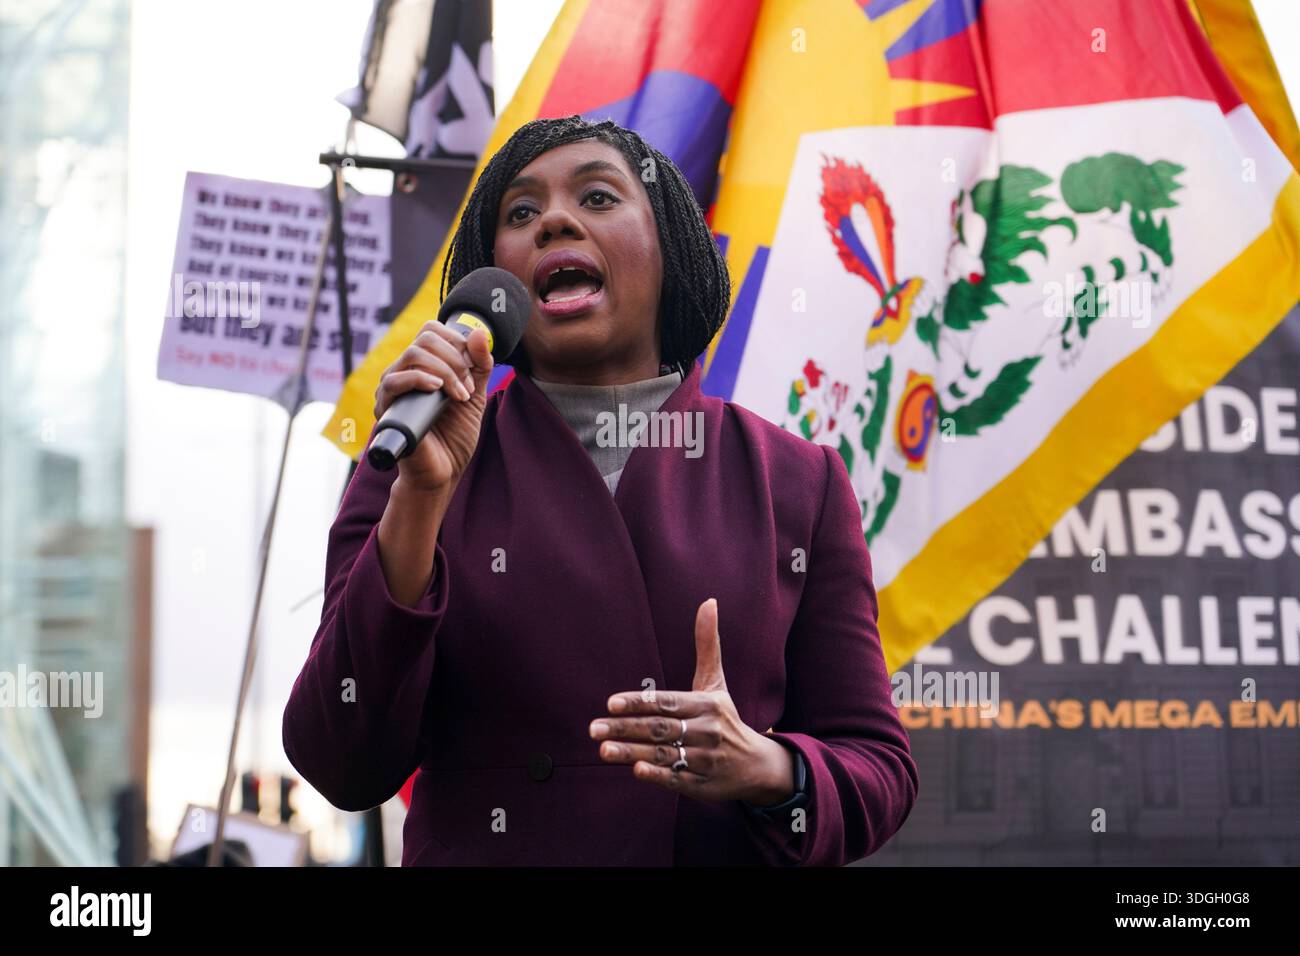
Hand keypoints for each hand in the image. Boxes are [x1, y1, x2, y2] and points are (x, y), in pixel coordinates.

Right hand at [372, 320, 493, 491]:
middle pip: (425, 339)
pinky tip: (437, 389)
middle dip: (456, 359)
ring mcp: (392, 389)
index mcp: (422, 366)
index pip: (431, 331)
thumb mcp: (475, 394)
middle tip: (468, 388)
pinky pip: (394, 381)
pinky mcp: (385, 408)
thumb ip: (480, 365)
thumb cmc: (454, 436)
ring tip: (459, 395)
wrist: (443, 472)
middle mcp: (403, 372)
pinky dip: (419, 379)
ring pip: (413, 355)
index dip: (457, 341)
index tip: (473, 368)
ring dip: (445, 371)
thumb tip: (482, 332)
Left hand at [589, 598, 795, 804]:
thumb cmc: (725, 719)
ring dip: (632, 752)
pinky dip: (657, 775)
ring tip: (603, 751)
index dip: (638, 703)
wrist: (757, 766)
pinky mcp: (702, 785)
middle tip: (593, 729)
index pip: (666, 702)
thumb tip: (709, 602)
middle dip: (625, 728)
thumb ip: (707, 645)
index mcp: (707, 705)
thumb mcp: (716, 683)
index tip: (610, 703)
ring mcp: (704, 760)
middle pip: (660, 729)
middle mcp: (706, 731)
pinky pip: (677, 780)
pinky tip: (635, 770)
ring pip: (664, 755)